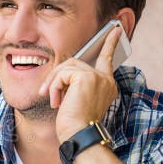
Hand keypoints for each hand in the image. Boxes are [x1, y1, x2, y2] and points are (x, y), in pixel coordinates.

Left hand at [39, 25, 121, 141]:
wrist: (79, 134)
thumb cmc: (76, 124)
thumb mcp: (76, 100)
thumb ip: (75, 84)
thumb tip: (62, 73)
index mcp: (107, 84)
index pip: (107, 58)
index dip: (110, 43)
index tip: (116, 29)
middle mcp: (105, 79)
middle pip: (75, 62)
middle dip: (58, 76)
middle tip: (47, 92)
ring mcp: (97, 77)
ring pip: (66, 67)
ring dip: (54, 83)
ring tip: (53, 100)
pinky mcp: (86, 77)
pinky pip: (62, 74)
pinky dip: (55, 86)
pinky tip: (56, 101)